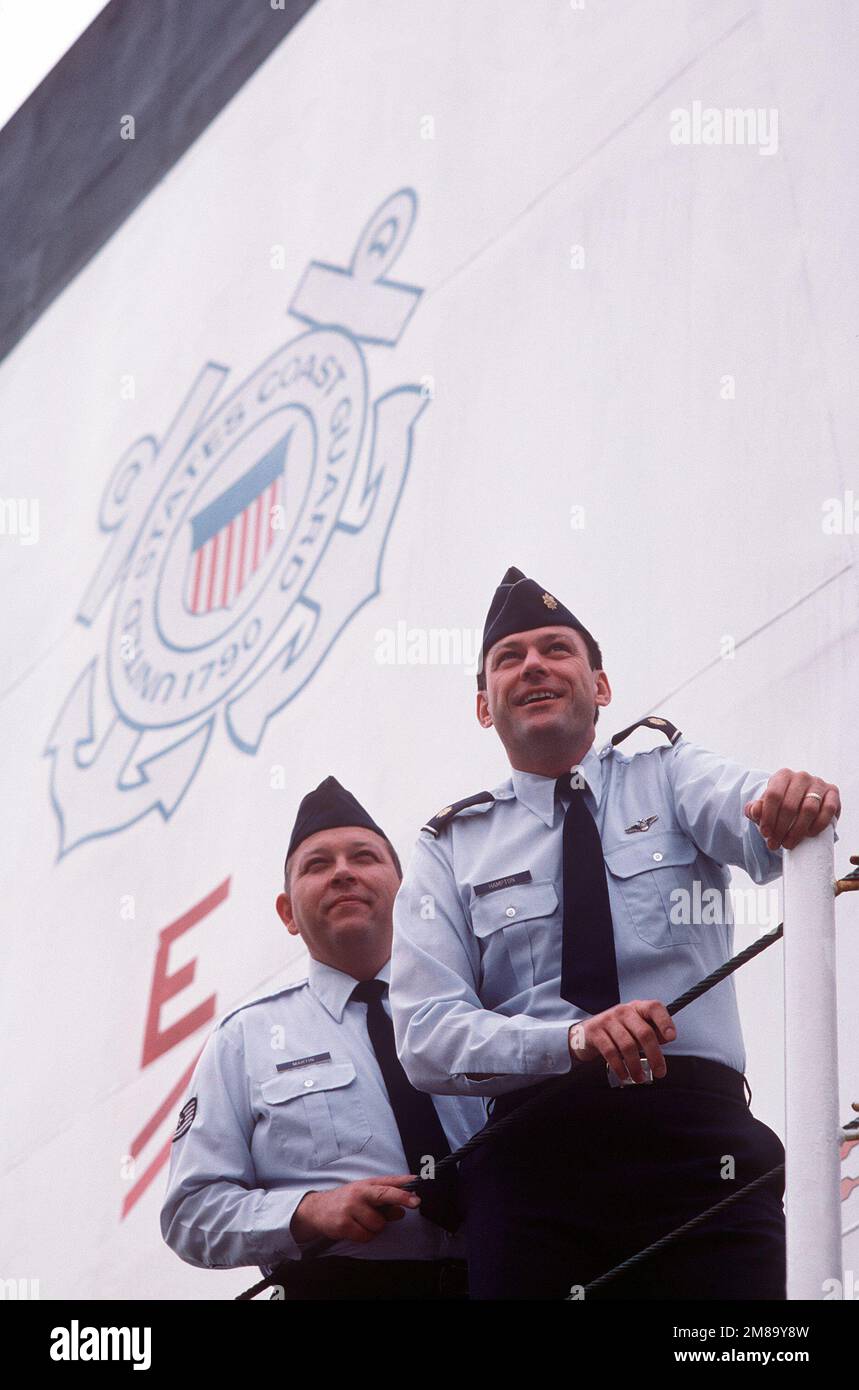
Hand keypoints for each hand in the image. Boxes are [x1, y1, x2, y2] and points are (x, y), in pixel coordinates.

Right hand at [289, 1175, 419, 1243]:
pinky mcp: (344, 1224)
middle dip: (401, 1198)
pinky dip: (365, 1236)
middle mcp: (359, 1193)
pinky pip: (366, 1236)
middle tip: (416, 1202)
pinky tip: (355, 1229)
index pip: (389, 1182)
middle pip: (384, 1194)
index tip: (418, 1183)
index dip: (405, 1184)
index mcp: (367, 1184)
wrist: (318, 1209)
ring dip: (375, 1228)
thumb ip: (385, 1203)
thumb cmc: (348, 1202)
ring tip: (363, 1222)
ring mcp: (351, 1208)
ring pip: (378, 1224)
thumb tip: (402, 1211)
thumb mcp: (366, 1197)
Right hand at [568, 1000, 675, 1083]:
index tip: (672, 1038)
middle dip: (654, 1055)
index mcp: (637, 1008)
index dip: (665, 1021)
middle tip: (660, 1072)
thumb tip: (667, 1039)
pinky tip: (625, 1075)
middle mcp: (623, 1011)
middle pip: (644, 1032)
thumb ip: (652, 1032)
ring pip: (628, 1045)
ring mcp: (608, 1020)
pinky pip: (611, 1053)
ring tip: (640, 1077)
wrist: (586, 1033)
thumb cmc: (618, 1032)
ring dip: (636, 1066)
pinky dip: (620, 1067)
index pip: (654, 1008)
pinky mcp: (595, 1033)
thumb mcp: (636, 1028)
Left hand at [744, 768, 840, 849]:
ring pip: (809, 809)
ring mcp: (818, 783)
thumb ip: (755, 809)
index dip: (768, 817)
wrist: (801, 802)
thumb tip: (755, 811)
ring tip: (788, 843)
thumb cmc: (779, 805)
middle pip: (789, 805)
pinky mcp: (833, 793)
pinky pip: (828, 810)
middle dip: (780, 828)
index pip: (773, 795)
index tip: (765, 834)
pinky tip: (808, 834)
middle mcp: (801, 776)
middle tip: (775, 843)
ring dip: (797, 831)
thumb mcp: (764, 807)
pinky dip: (818, 825)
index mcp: (782, 776)